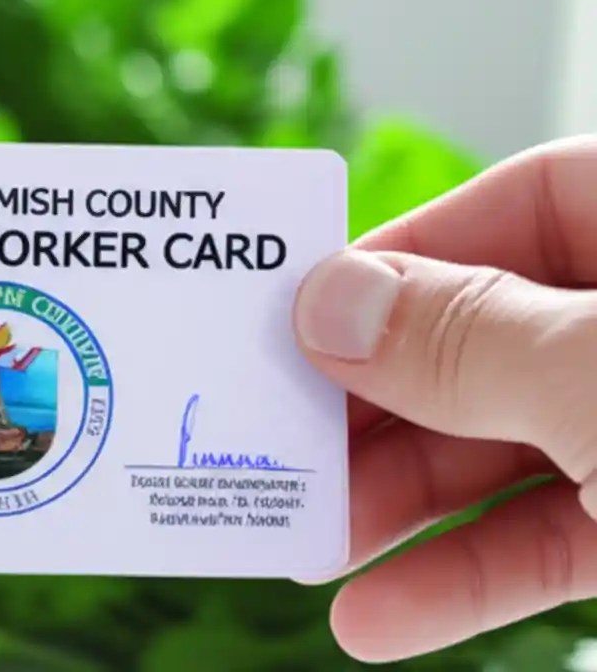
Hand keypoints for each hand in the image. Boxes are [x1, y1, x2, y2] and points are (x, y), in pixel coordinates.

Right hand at [292, 135, 596, 660]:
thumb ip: (471, 339)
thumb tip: (330, 305)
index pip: (519, 205)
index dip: (400, 256)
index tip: (294, 317)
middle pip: (489, 341)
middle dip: (376, 408)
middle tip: (274, 445)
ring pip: (507, 451)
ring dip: (397, 507)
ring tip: (301, 547)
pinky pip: (551, 543)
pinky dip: (465, 580)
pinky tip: (376, 620)